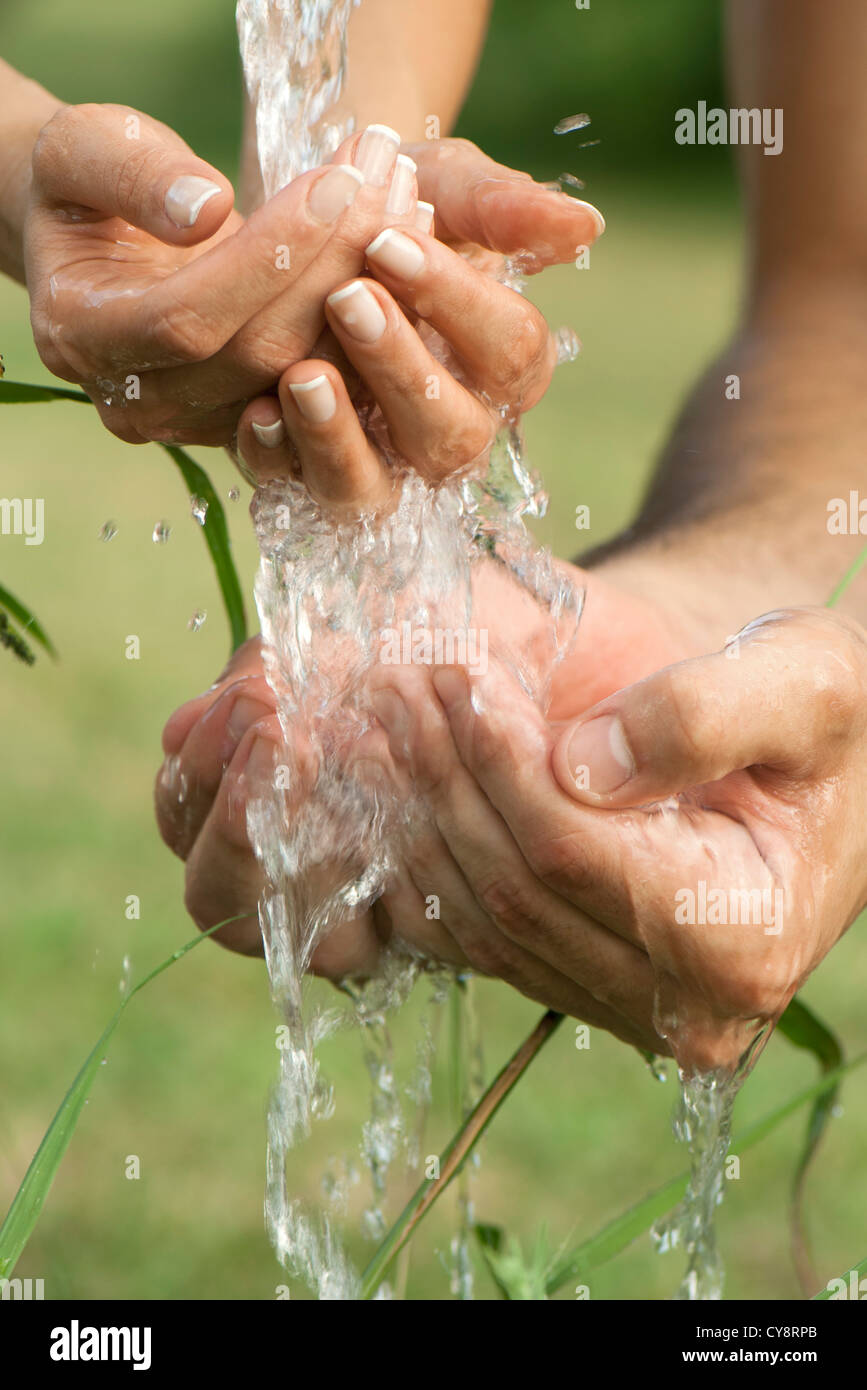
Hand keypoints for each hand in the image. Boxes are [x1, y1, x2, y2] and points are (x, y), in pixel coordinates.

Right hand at [25, 109, 603, 452]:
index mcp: (83, 337)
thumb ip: (131, 173)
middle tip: (389, 179)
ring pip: (305, 372)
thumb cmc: (84, 185)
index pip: (189, 318)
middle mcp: (140, 400)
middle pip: (260, 353)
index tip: (336, 184)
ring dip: (368, 289)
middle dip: (334, 263)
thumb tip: (204, 208)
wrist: (94, 240)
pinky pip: (325, 379)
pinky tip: (404, 249)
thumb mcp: (80, 149)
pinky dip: (373, 318)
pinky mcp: (250, 421)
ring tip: (405, 200)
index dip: (269, 257)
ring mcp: (199, 423)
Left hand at [230, 136, 606, 493]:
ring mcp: (379, 463)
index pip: (511, 351)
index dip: (458, 301)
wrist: (306, 228)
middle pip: (453, 433)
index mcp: (502, 364)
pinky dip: (275, 459)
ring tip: (301, 374)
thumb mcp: (443, 188)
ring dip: (340, 436)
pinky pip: (296, 494)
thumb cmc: (392, 207)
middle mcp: (449, 427)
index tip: (391, 241)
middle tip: (347, 297)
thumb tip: (584, 225)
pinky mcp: (308, 476)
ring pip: (377, 488)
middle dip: (402, 366)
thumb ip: (502, 207)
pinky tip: (254, 414)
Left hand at [369, 607, 866, 1073]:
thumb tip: (580, 763)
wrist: (822, 763)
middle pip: (514, 890)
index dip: (499, 761)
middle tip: (395, 681)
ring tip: (380, 717)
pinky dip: (424, 853)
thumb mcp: (805, 684)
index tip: (455, 671)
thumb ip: (705, 716)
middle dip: (444, 775)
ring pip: (479, 917)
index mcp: (740, 940)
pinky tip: (396, 780)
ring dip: (418, 810)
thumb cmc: (825, 719)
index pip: (572, 852)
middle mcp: (682, 1006)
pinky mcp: (582, 986)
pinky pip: (473, 934)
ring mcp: (625, 1007)